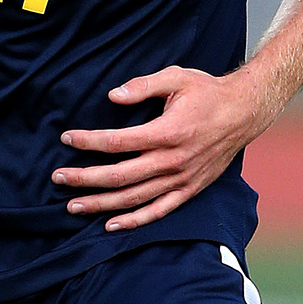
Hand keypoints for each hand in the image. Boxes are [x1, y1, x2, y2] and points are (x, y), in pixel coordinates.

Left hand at [53, 65, 275, 231]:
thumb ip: (143, 85)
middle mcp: (173, 161)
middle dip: (84, 178)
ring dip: (102, 204)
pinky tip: (111, 226)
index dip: (89, 141)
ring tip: (73, 206)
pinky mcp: (189, 190)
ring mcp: (181, 179)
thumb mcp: (177, 77)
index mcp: (167, 132)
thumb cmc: (207, 92)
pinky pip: (158, 211)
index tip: (66, 138)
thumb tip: (112, 95)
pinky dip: (134, 221)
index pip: (118, 142)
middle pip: (120, 176)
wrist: (244, 112)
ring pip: (134, 198)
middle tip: (58, 178)